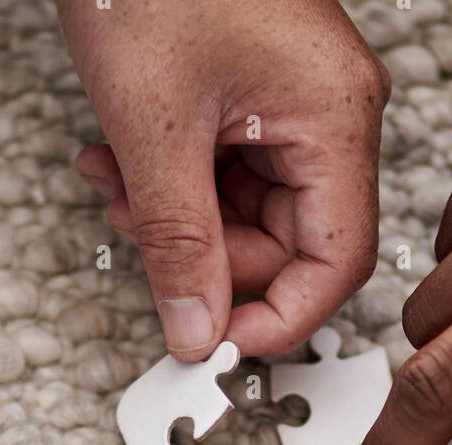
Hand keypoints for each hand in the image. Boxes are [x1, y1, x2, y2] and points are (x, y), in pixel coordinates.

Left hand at [58, 0, 388, 359]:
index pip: (337, 262)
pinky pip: (222, 175)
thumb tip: (196, 330)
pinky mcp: (255, 96)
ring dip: (172, 218)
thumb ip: (179, 244)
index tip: (216, 341)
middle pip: (286, 243)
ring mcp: (292, 104)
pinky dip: (168, 181)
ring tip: (115, 179)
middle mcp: (328, 113)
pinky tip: (120, 159)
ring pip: (244, 215)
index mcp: (334, 116)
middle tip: (140, 233)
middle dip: (202, 254)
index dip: (276, 316)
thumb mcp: (153, 126)